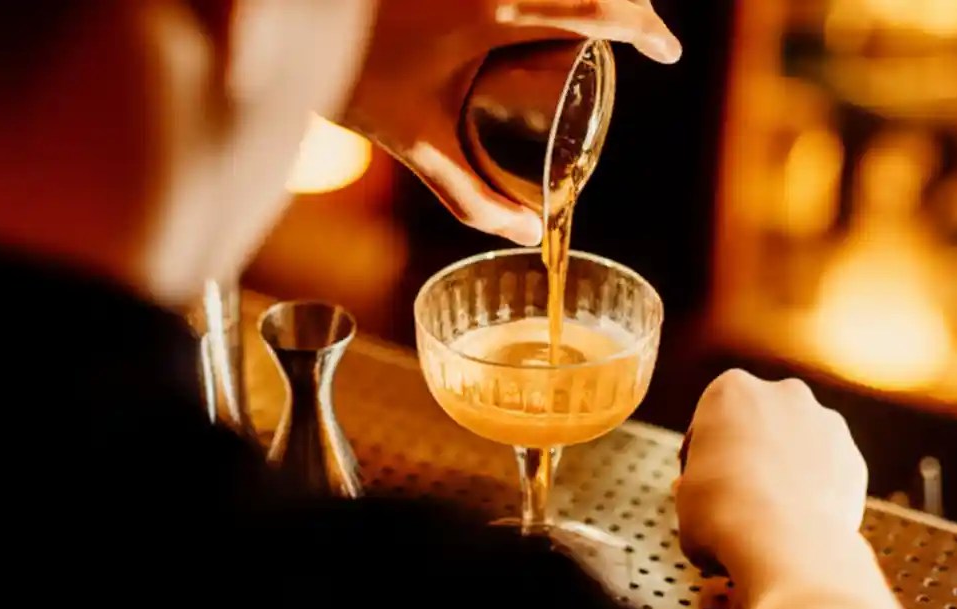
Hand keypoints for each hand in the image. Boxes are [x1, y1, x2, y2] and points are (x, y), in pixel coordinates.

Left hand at [342, 0, 680, 245]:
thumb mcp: (414, 142)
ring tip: (593, 29)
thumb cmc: (346, 73)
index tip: (667, 53)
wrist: (289, 14)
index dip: (647, 28)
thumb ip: (469, 197)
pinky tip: (545, 18)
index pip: (599, 9)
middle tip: (632, 44)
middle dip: (623, 6)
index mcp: (493, 11)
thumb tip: (528, 236)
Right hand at [675, 370, 867, 578]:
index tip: (699, 486)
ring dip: (786, 470)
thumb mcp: (685, 494)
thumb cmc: (718, 514)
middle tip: (734, 497)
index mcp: (731, 389)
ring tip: (769, 516)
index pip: (710, 422)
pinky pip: (827, 475)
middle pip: (759, 424)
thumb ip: (696, 480)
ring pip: (797, 446)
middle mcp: (784, 393)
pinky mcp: (854, 459)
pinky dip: (815, 493)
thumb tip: (700, 489)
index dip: (701, 456)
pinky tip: (798, 524)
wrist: (782, 541)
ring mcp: (826, 423)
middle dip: (750, 452)